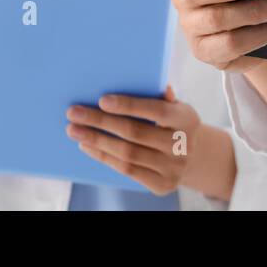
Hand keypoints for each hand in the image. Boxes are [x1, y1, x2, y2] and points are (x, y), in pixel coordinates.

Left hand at [66, 87, 212, 195]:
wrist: (192, 157)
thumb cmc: (173, 123)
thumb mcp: (174, 107)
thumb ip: (160, 96)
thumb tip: (154, 81)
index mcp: (187, 119)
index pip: (156, 110)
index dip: (129, 105)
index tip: (102, 100)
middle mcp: (183, 145)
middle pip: (135, 133)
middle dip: (101, 122)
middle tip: (74, 113)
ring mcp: (174, 168)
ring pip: (127, 154)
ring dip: (96, 140)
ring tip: (74, 130)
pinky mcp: (162, 185)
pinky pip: (127, 170)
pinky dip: (103, 157)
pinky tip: (87, 146)